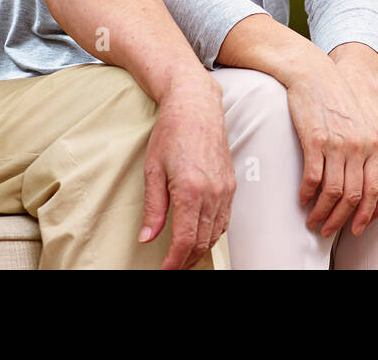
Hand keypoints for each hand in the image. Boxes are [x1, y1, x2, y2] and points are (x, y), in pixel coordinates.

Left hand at [138, 73, 234, 268]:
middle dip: (186, 261)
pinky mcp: (230, 184)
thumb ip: (153, 208)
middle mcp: (212, 193)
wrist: (197, 106)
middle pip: (201, 242)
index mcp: (190, 190)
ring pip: (216, 234)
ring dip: (199, 250)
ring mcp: (225, 189)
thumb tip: (147, 237)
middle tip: (170, 267)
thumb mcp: (153, 170)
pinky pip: (224, 219)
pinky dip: (212, 234)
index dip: (173, 263)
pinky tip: (200, 236)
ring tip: (183, 258)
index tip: (163, 271)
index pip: (184, 240)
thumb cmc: (172, 131)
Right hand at [286, 67, 377, 238]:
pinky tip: (304, 200)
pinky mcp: (317, 140)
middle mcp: (369, 142)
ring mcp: (343, 142)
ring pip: (338, 192)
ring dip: (326, 213)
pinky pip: (315, 179)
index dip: (377, 210)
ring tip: (315, 221)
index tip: (363, 223)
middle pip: (365, 194)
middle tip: (337, 230)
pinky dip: (308, 195)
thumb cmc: (346, 102)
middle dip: (351, 219)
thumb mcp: (377, 122)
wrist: (318, 76)